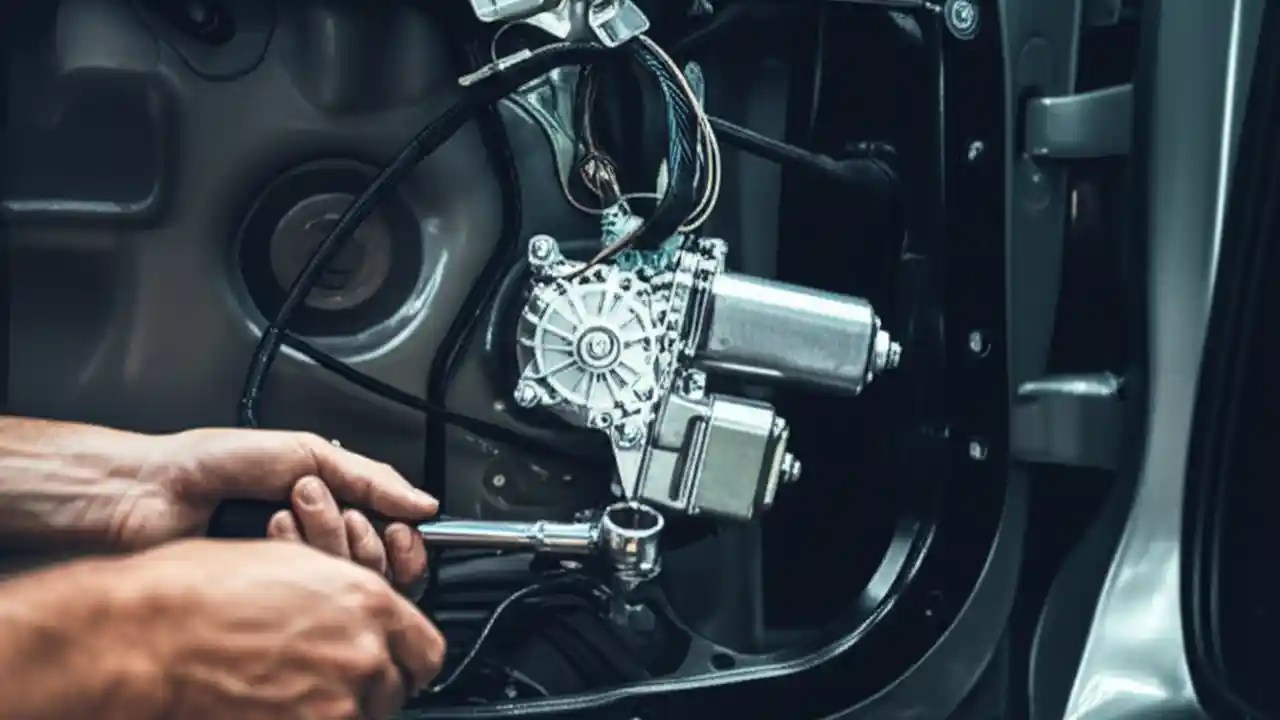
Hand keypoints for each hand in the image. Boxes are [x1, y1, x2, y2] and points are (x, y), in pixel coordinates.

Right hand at [100, 540, 442, 719]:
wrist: (148, 637)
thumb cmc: (201, 592)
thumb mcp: (294, 567)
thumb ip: (347, 596)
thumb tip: (363, 619)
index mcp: (368, 603)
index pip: (427, 649)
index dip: (408, 657)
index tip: (394, 660)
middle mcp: (362, 654)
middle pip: (397, 689)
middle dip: (370, 683)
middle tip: (328, 673)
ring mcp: (336, 703)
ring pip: (365, 716)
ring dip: (339, 706)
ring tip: (292, 688)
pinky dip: (311, 718)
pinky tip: (275, 704)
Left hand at [123, 429, 434, 588]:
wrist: (154, 490)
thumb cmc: (214, 463)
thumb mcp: (307, 452)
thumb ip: (370, 477)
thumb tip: (423, 502)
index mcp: (334, 507)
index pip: (396, 543)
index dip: (405, 541)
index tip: (400, 526)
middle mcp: (317, 545)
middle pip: (376, 564)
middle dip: (354, 528)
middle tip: (318, 499)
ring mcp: (293, 574)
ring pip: (344, 579)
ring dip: (321, 535)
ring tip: (284, 507)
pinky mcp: (268, 598)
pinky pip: (308, 593)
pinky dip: (295, 554)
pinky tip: (268, 532)